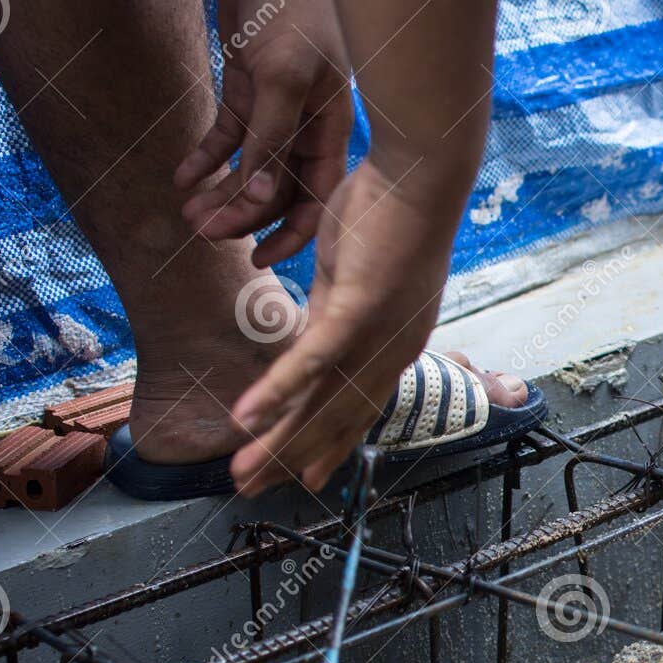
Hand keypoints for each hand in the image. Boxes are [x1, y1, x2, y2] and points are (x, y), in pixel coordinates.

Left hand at [176, 0, 354, 266]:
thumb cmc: (293, 10)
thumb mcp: (281, 78)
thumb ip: (269, 139)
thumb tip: (258, 198)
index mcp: (331, 129)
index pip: (316, 196)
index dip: (292, 233)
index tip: (258, 260)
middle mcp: (305, 125)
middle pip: (276, 186)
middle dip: (240, 213)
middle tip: (200, 232)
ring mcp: (275, 108)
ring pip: (247, 166)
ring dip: (218, 191)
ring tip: (186, 211)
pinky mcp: (246, 88)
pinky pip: (225, 136)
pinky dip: (204, 158)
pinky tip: (182, 176)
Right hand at [229, 157, 455, 493]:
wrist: (420, 173)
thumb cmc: (387, 214)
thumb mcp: (352, 277)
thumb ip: (333, 312)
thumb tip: (311, 331)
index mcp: (392, 344)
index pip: (356, 407)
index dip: (329, 445)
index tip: (305, 476)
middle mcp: (391, 349)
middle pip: (336, 417)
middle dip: (292, 457)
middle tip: (252, 489)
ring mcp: (377, 330)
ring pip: (321, 400)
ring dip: (277, 440)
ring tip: (242, 473)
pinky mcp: (359, 303)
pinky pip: (313, 358)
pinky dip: (279, 391)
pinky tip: (247, 417)